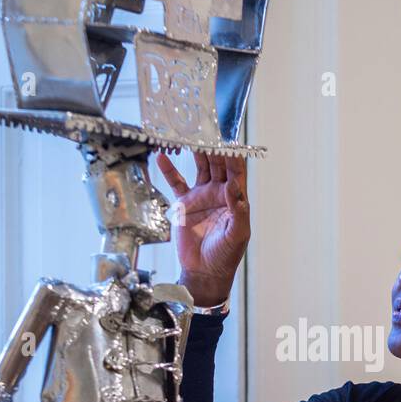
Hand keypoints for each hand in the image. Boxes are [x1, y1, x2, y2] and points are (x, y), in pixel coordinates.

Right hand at [156, 149, 249, 306]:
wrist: (204, 272)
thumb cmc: (225, 255)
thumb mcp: (237, 234)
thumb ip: (238, 210)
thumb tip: (235, 185)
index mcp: (235, 199)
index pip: (236, 171)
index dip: (233, 155)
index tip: (228, 140)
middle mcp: (219, 194)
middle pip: (218, 164)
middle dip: (213, 147)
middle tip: (205, 129)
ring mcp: (202, 197)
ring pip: (199, 167)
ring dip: (195, 152)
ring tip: (188, 135)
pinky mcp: (185, 204)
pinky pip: (177, 183)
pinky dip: (169, 170)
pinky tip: (162, 157)